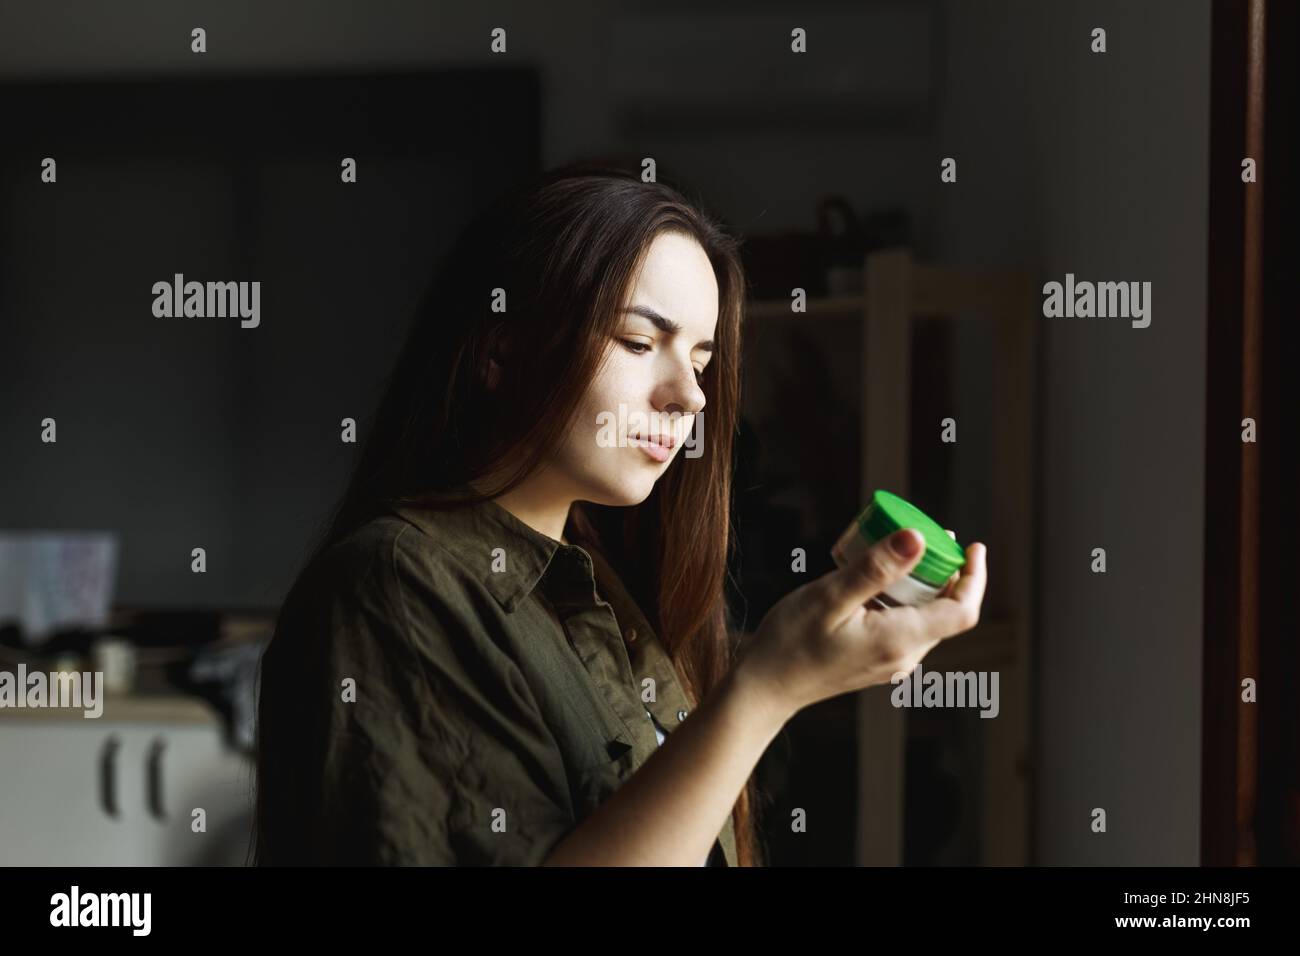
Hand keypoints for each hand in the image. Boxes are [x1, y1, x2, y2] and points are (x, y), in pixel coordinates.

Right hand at [733, 527, 987, 719]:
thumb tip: (918, 538)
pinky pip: (904, 626)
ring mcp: (891, 663)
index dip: (975, 576)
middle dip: (945, 572)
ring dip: (922, 584)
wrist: (764, 687)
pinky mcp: (877, 662)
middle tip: (928, 534)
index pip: (963, 610)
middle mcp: (904, 657)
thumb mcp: (830, 597)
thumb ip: (876, 569)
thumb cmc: (791, 642)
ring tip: (899, 551)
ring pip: (925, 618)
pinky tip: (875, 582)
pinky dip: (902, 599)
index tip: (971, 546)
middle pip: (946, 611)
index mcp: (900, 640)